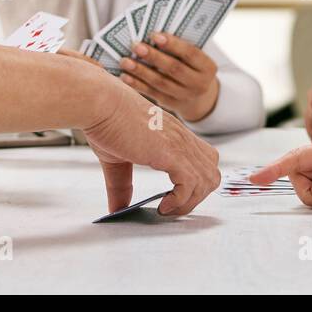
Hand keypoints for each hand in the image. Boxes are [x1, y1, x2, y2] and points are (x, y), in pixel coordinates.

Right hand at [82, 77, 220, 215]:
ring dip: (191, 201)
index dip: (196, 181)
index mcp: (173, 134)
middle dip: (197, 195)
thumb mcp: (117, 158)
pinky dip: (181, 200)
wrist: (99, 102)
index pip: (204, 159)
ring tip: (168, 209)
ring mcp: (179, 144)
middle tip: (174, 206)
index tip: (176, 196)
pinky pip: (191, 183)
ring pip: (208, 179)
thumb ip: (121, 185)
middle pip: (212, 172)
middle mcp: (182, 138)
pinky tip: (162, 205)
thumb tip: (117, 209)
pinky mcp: (171, 152)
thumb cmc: (105, 120)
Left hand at [120, 32, 220, 123]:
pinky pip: (152, 94)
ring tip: (125, 61)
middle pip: (174, 69)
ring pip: (160, 83)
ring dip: (140, 71)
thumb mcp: (195, 57)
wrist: (199, 97)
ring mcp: (185, 96)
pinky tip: (124, 76)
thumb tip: (150, 33)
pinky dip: (137, 84)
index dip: (173, 44)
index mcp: (208, 67)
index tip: (154, 35)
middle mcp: (199, 84)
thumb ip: (179, 47)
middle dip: (153, 57)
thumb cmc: (191, 66)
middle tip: (136, 46)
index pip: (191, 53)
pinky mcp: (170, 105)